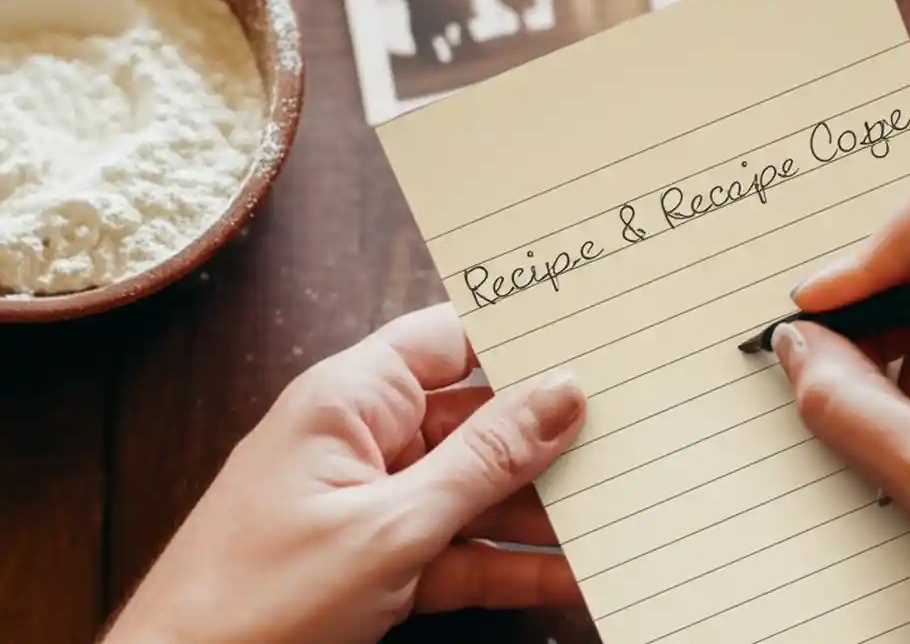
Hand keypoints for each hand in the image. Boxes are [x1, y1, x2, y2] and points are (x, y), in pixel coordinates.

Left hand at [102, 305, 586, 643]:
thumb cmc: (254, 600)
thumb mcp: (390, 526)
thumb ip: (483, 462)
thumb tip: (560, 395)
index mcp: (350, 399)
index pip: (449, 339)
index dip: (518, 336)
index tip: (593, 341)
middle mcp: (366, 440)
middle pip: (476, 420)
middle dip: (546, 436)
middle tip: (627, 435)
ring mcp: (376, 504)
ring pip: (477, 490)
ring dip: (539, 509)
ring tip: (615, 510)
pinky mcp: (383, 562)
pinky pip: (462, 551)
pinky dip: (510, 566)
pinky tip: (569, 572)